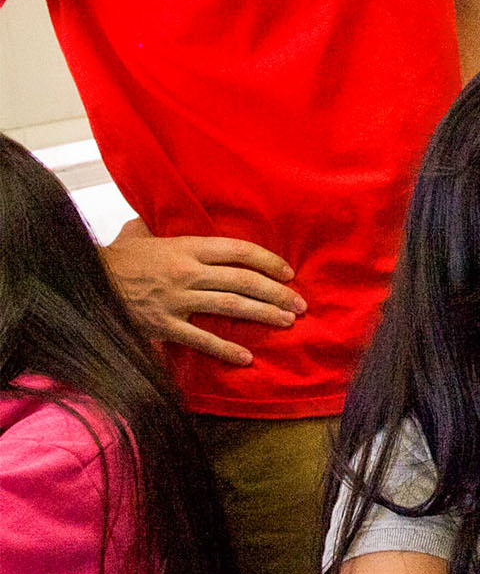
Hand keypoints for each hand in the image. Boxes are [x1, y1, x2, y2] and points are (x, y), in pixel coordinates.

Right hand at [102, 220, 304, 364]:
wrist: (84, 280)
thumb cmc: (116, 258)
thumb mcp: (141, 233)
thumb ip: (163, 227)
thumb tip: (166, 216)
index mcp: (186, 246)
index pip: (239, 250)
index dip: (269, 260)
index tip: (288, 272)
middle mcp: (187, 271)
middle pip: (243, 280)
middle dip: (276, 293)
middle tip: (300, 304)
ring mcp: (177, 299)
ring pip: (230, 306)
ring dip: (263, 315)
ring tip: (286, 322)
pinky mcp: (164, 325)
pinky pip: (200, 339)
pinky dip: (225, 349)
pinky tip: (245, 357)